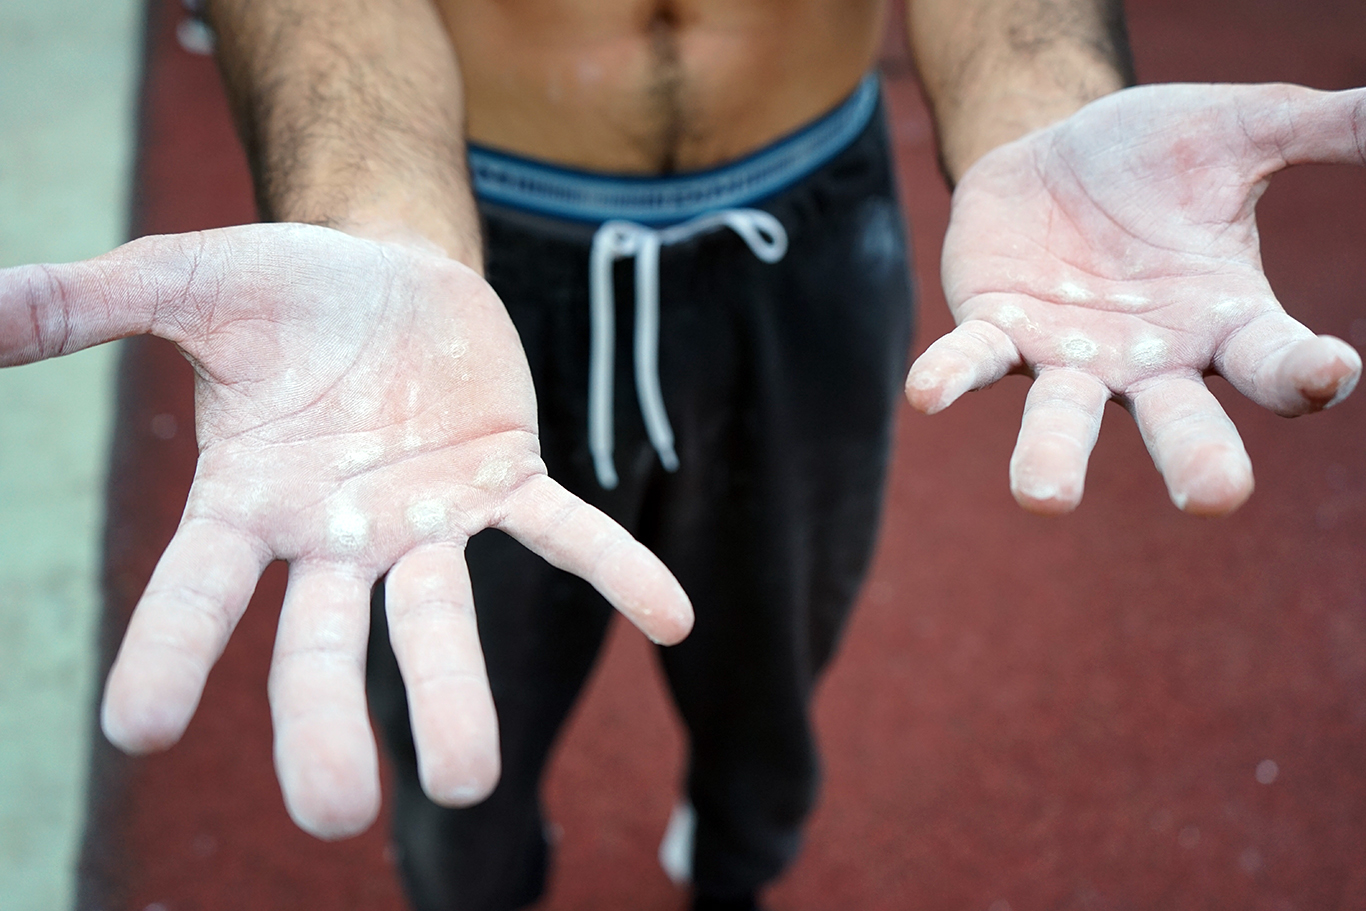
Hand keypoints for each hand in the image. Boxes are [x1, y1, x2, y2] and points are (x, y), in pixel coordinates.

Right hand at [0, 223, 693, 837]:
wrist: (389, 270)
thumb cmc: (287, 291)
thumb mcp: (189, 281)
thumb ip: (92, 303)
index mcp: (250, 502)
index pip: (199, 593)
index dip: (171, 654)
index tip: (140, 729)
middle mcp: (338, 536)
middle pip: (324, 645)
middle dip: (322, 724)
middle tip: (329, 811)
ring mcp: (429, 519)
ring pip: (441, 619)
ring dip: (454, 694)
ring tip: (469, 781)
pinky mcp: (507, 481)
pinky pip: (567, 535)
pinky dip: (618, 571)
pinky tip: (674, 617)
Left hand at [906, 83, 1365, 514]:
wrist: (1056, 150)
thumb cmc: (1157, 156)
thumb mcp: (1242, 130)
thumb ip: (1320, 127)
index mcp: (1224, 321)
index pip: (1274, 360)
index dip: (1303, 372)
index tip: (1330, 371)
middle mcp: (1150, 360)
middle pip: (1179, 422)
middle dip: (1195, 459)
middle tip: (1212, 498)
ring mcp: (1070, 357)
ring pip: (1064, 419)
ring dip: (1051, 458)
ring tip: (1043, 499)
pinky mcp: (998, 331)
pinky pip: (974, 361)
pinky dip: (951, 377)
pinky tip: (925, 396)